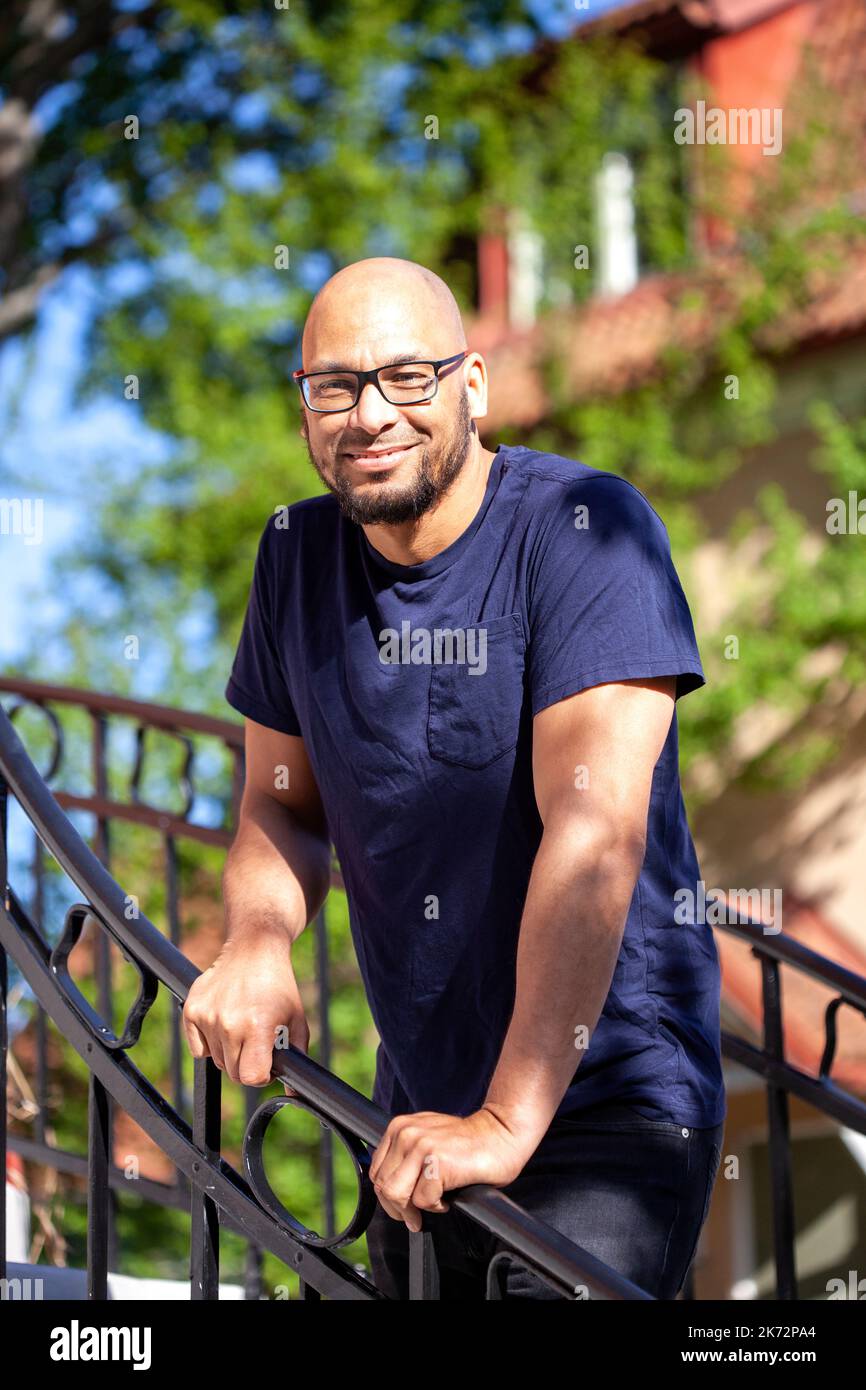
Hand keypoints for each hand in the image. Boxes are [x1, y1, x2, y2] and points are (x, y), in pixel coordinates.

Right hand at [182, 934, 309, 1091]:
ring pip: (216, 1061)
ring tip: (242, 1026)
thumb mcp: (297, 1020)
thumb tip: (294, 1094)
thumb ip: (297, 1058)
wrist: (254, 949)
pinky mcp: (192, 1010)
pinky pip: (198, 1049)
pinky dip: (209, 1044)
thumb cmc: (279, 986)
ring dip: (229, 1053)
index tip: (267, 1064)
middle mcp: (229, 1023)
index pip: (251, 1077)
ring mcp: (208, 1016)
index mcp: (258, 1026)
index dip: (262, 1075)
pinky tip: (224, 1023)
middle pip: (233, 1073)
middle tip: (257, 1044)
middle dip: (247, 1065)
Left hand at [368, 1108, 531, 1232]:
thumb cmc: (469, 1142)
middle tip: (415, 1216)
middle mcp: (406, 1134)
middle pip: (383, 1186)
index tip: (403, 1206)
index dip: (388, 1196)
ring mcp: (421, 1147)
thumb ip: (405, 1155)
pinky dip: (436, 1206)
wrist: (501, 1133)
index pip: (376, 1171)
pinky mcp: (437, 1163)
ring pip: (396, 1195)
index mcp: (400, 1127)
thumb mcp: (428, 1137)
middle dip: (399, 1208)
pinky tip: (448, 1196)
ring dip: (413, 1209)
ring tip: (433, 1203)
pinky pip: (423, 1201)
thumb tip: (389, 1191)